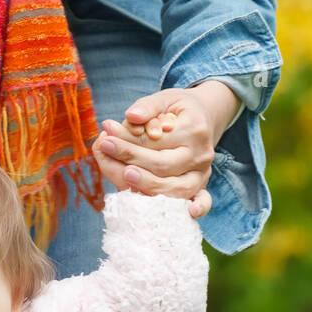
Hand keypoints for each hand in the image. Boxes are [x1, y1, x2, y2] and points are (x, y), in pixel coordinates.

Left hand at [92, 86, 222, 218]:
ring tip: (125, 173)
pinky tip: (188, 212)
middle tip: (106, 147)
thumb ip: (147, 106)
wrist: (205, 118)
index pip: (155, 141)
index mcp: (194, 129)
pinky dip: (198, 207)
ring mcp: (202, 172)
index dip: (128, 139)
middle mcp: (200, 153)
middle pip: (162, 165)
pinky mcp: (201, 185)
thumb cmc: (179, 109)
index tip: (106, 134)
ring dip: (148, 184)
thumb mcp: (165, 98)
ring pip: (175, 187)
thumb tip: (131, 116)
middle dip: (131, 158)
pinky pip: (202, 200)